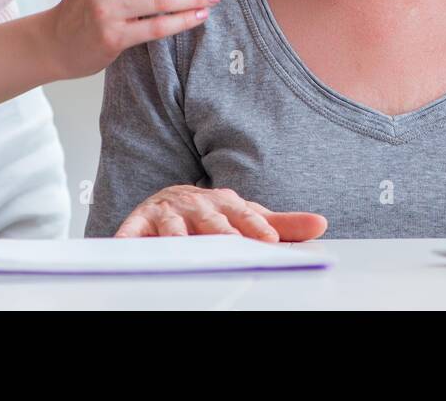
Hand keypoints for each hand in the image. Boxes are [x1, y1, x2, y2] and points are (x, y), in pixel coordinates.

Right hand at [114, 185, 328, 241]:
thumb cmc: (214, 214)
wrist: (172, 197)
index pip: (243, 217)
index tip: (268, 241)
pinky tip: (124, 246)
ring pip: (172, 227)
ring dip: (175, 236)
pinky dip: (126, 237)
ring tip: (181, 247)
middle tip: (230, 246)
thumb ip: (282, 224)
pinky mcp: (140, 222)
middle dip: (220, 233)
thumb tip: (320, 225)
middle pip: (210, 222)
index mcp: (226, 205)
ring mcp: (169, 213)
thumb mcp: (248, 217)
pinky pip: (132, 231)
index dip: (255, 228)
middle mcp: (197, 206)